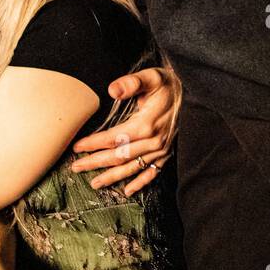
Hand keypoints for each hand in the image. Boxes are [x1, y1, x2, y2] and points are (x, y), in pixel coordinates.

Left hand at [71, 67, 177, 195]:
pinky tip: (127, 191)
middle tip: (76, 168)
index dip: (93, 144)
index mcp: (146, 124)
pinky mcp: (168, 153)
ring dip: (113, 177)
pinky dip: (140, 183)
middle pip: (119, 156)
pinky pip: (153, 172)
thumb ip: (131, 83)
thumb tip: (112, 90)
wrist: (194, 92)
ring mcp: (161, 149)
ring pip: (133, 167)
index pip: (113, 138)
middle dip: (96, 163)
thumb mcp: (151, 77)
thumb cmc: (168, 84)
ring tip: (95, 183)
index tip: (76, 147)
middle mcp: (154, 141)